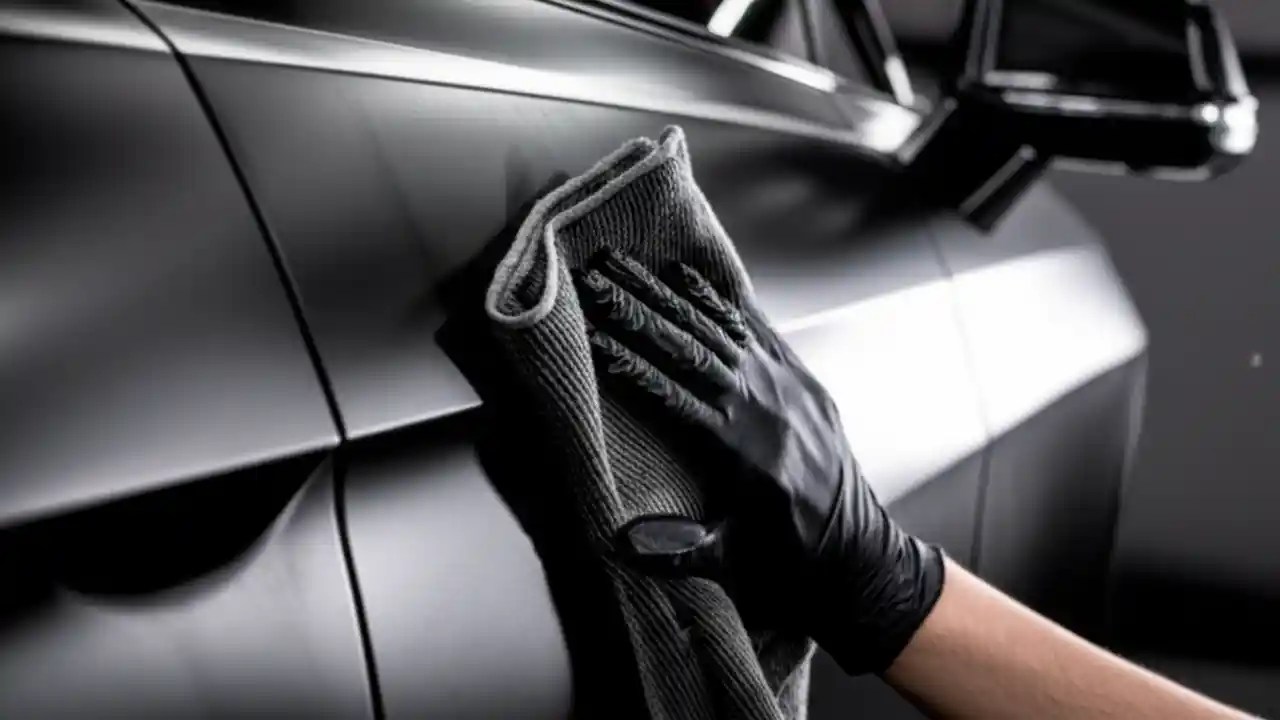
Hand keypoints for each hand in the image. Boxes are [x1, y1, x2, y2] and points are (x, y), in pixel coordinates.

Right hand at [574, 248, 945, 674]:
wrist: (858, 554)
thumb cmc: (789, 561)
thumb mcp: (732, 563)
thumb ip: (678, 552)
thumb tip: (619, 543)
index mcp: (742, 452)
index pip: (672, 395)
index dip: (630, 364)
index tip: (592, 335)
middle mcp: (764, 408)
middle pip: (688, 348)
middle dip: (636, 311)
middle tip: (594, 281)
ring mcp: (785, 386)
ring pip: (716, 329)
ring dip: (665, 295)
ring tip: (624, 267)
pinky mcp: (799, 378)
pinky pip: (754, 328)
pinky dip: (718, 302)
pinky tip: (686, 278)